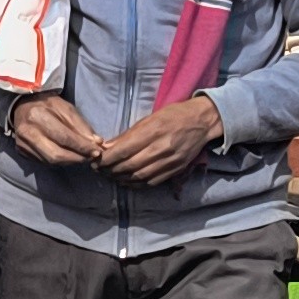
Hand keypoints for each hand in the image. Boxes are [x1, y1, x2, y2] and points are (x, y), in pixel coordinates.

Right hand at [6, 93, 101, 164]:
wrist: (23, 105)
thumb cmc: (48, 105)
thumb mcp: (67, 109)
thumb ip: (81, 126)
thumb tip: (96, 143)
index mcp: (38, 116)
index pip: (64, 138)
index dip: (82, 147)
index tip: (97, 152)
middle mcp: (28, 132)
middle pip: (56, 155)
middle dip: (77, 158)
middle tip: (91, 157)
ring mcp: (22, 144)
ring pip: (50, 162)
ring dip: (70, 162)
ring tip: (82, 158)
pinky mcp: (22, 151)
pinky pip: (44, 162)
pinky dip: (59, 162)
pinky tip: (68, 157)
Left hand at [91, 93, 224, 183]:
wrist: (203, 122)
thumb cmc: (174, 115)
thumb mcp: (149, 118)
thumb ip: (128, 134)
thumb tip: (107, 146)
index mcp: (153, 131)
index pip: (123, 150)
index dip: (106, 159)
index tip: (95, 160)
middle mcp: (161, 148)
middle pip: (129, 165)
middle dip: (110, 170)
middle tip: (98, 169)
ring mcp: (170, 161)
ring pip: (139, 176)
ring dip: (120, 178)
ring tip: (110, 175)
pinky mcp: (175, 170)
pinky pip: (152, 182)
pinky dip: (136, 184)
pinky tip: (126, 181)